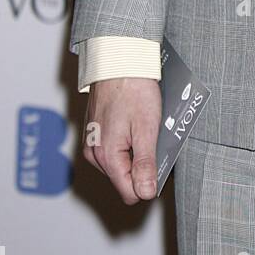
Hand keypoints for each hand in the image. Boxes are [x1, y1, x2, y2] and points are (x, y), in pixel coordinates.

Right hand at [82, 78, 161, 203]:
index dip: (149, 182)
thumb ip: (145, 164)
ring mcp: (92, 143)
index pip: (131, 192)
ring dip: (135, 152)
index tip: (161, 164)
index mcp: (107, 156)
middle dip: (143, 164)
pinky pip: (114, 149)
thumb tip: (146, 193)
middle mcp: (94, 153)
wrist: (118, 61)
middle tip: (155, 139)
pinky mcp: (94, 133)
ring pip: (120, 164)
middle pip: (125, 178)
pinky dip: (127, 141)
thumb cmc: (133, 89)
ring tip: (145, 127)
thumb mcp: (147, 128)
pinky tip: (135, 123)